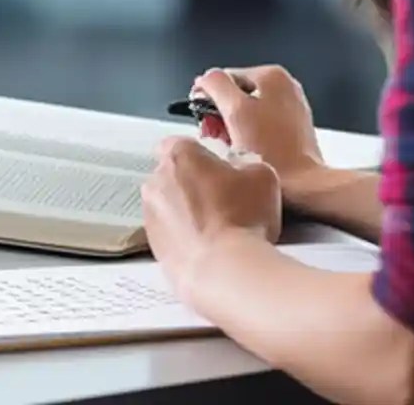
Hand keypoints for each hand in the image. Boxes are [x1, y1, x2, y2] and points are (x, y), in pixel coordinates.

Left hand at [142, 137, 281, 299]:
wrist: (221, 268)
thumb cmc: (242, 217)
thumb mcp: (263, 176)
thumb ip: (246, 163)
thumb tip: (239, 168)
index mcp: (179, 155)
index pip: (179, 144)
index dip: (200, 155)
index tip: (218, 168)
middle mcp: (155, 179)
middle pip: (172, 173)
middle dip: (192, 182)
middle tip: (223, 199)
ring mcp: (149, 211)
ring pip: (167, 202)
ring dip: (185, 209)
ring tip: (216, 227)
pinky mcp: (150, 240)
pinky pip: (167, 229)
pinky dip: (181, 233)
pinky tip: (206, 244)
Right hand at [192, 65, 326, 194]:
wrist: (302, 185)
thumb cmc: (273, 152)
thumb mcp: (235, 110)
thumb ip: (215, 84)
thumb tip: (204, 78)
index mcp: (272, 76)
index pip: (222, 78)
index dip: (208, 99)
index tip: (206, 120)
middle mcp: (284, 88)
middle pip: (234, 94)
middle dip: (220, 115)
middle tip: (218, 135)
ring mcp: (289, 108)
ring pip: (244, 111)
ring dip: (230, 127)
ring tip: (231, 146)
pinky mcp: (290, 129)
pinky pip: (256, 125)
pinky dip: (245, 136)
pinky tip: (244, 151)